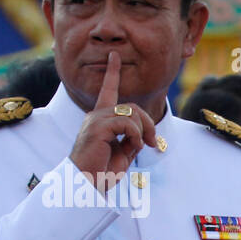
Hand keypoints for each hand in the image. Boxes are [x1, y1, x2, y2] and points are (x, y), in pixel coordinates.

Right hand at [69, 51, 157, 188]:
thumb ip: (133, 140)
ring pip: (131, 113)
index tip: (114, 55)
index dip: (112, 73)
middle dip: (149, 123)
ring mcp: (95, 120)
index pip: (108, 91)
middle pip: (132, 106)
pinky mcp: (97, 128)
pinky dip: (136, 135)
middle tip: (154, 142)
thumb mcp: (123, 153)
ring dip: (143, 131)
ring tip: (140, 146)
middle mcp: (96, 115)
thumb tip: (147, 135)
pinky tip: (134, 147)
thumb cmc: (102, 171)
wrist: (86, 183)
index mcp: (101, 119)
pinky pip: (127, 123)